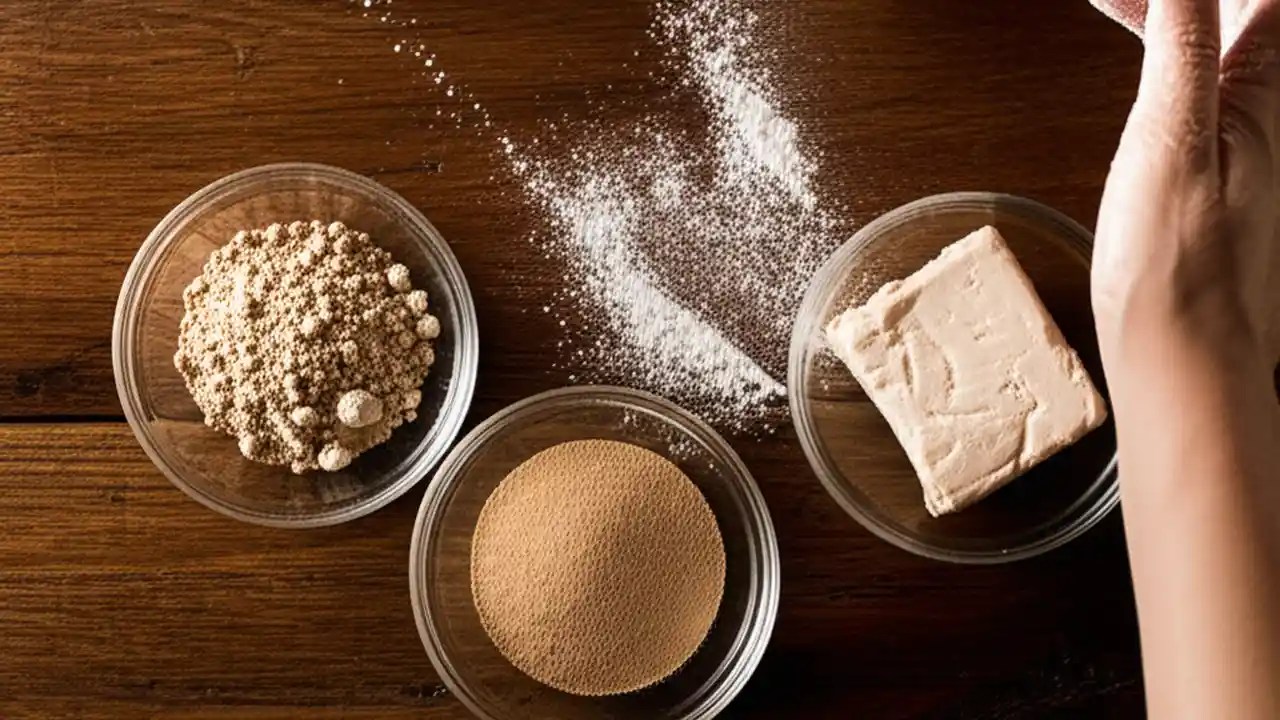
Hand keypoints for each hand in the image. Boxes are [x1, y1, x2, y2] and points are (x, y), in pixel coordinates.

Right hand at [1093, 0, 1279, 370]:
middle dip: (1179, 2)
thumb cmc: (1180, 271)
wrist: (1185, 364)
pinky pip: (1199, 100)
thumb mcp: (1174, 139)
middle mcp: (1263, 117)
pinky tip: (1147, 85)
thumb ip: (1184, 48)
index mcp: (1262, 95)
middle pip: (1233, 21)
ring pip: (1215, 56)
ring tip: (1121, 12)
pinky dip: (1168, 72)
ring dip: (1172, 23)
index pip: (1249, 2)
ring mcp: (1241, 151)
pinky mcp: (1216, 183)